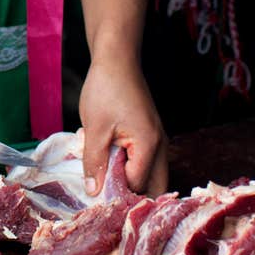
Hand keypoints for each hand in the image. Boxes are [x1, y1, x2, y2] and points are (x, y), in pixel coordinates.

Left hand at [78, 55, 167, 194]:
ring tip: (106, 178)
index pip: (137, 184)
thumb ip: (94, 162)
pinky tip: (110, 161)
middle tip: (106, 194)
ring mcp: (158, 140)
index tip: (95, 195)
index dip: (116, 192)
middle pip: (155, 186)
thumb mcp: (95, 129)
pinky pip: (146, 161)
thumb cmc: (106, 90)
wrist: (117, 60)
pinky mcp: (150, 134)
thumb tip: (93, 191)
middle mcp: (160, 146)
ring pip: (152, 174)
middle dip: (133, 195)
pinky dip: (131, 167)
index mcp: (149, 145)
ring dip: (132, 180)